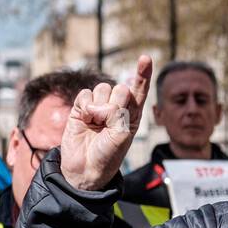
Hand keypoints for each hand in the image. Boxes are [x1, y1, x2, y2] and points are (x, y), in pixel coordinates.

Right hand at [59, 54, 152, 191]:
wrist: (85, 168)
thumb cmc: (108, 155)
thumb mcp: (121, 134)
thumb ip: (117, 112)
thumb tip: (98, 101)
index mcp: (132, 115)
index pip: (139, 90)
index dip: (142, 74)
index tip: (145, 58)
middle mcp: (117, 108)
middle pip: (119, 88)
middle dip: (114, 104)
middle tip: (108, 123)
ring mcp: (99, 107)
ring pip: (101, 89)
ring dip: (98, 107)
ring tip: (96, 124)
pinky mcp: (82, 108)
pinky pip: (85, 94)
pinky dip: (85, 107)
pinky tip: (85, 121)